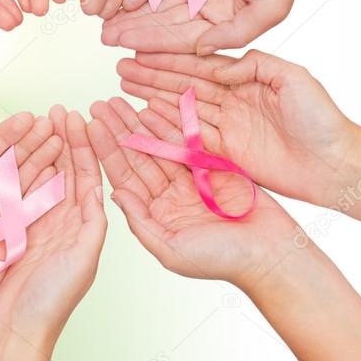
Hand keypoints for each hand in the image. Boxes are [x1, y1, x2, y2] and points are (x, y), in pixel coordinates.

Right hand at [0, 106, 105, 339]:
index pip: (88, 173)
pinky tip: (17, 150)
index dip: (85, 143)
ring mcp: (43, 223)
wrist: (18, 329)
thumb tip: (102, 189)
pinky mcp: (20, 230)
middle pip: (68, 168)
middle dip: (65, 137)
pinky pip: (23, 192)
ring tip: (40, 120)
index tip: (78, 115)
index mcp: (87, 224)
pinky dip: (22, 169)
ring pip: (46, 175)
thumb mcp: (82, 261)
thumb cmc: (52, 302)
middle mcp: (68, 220)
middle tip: (57, 108)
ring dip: (45, 147)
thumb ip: (92, 225)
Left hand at [0, 112, 65, 343]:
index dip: (6, 134)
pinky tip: (61, 176)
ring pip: (20, 184)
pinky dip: (44, 194)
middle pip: (6, 164)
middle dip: (30, 143)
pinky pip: (28, 212)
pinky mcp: (5, 242)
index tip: (28, 117)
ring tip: (61, 142)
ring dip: (41, 163)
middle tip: (53, 123)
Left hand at [88, 96, 300, 286]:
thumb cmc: (223, 261)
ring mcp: (192, 179)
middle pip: (139, 156)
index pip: (125, 177)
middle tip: (99, 104)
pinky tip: (156, 105)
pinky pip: (189, 140)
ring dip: (141, 122)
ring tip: (122, 99)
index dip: (106, 151)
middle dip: (119, 130)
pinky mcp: (215, 166)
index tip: (89, 127)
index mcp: (156, 215)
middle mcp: (170, 195)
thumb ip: (141, 222)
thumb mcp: (171, 250)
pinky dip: (173, 122)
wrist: (270, 253)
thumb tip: (115, 194)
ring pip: (161, 144)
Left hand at [99, 0, 317, 53]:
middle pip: (166, 21)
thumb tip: (200, 51)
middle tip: (103, 37)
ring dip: (134, 9)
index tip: (124, 49)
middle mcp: (213, 4)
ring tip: (104, 16)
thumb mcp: (266, 8)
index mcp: (228, 20)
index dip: (153, 44)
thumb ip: (233, 33)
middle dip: (136, 30)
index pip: (183, 38)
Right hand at [117, 50, 359, 206]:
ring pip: (182, 109)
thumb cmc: (324, 120)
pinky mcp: (226, 153)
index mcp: (248, 77)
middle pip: (185, 85)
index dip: (171, 58)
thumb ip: (254, 64)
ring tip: (124, 87)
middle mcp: (233, 100)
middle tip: (121, 67)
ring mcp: (228, 127)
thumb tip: (217, 65)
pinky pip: (190, 138)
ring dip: (153, 98)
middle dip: (153, 75)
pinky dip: (166, 128)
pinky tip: (144, 116)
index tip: (143, 50)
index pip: (201, 64)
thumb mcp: (294, 78)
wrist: (337, 166)